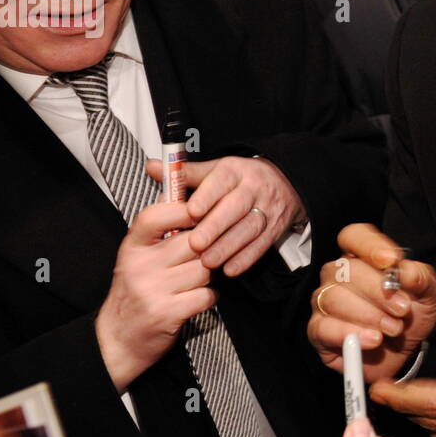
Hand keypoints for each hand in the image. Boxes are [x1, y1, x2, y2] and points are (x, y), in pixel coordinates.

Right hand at [96, 201, 214, 390]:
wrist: (117, 340)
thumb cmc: (133, 295)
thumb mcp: (136, 258)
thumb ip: (159, 233)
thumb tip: (187, 198)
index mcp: (132, 247)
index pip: (156, 216)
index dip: (183, 211)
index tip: (198, 216)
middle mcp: (140, 266)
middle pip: (193, 242)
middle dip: (206, 250)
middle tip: (203, 258)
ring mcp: (154, 290)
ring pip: (204, 268)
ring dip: (208, 276)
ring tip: (195, 281)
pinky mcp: (168, 312)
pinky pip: (207, 294)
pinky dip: (208, 297)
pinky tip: (196, 299)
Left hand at [146, 154, 305, 277]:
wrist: (283, 183)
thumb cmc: (239, 180)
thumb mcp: (214, 170)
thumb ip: (184, 173)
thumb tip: (152, 167)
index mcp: (235, 170)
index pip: (221, 180)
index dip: (207, 196)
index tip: (191, 212)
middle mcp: (253, 187)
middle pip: (236, 206)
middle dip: (215, 227)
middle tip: (194, 244)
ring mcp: (268, 207)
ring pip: (250, 228)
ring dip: (228, 247)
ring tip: (208, 262)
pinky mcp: (276, 227)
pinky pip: (263, 244)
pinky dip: (246, 258)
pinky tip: (230, 269)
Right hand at [307, 224, 435, 383]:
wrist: (406, 353)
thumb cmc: (411, 316)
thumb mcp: (427, 294)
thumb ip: (420, 278)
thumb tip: (406, 272)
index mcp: (362, 257)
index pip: (353, 236)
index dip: (369, 245)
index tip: (391, 261)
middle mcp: (338, 275)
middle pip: (346, 270)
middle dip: (378, 291)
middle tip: (402, 310)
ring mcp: (324, 301)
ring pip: (334, 298)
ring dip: (368, 315)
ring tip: (392, 329)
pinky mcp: (318, 331)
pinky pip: (323, 327)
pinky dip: (349, 334)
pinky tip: (372, 340)